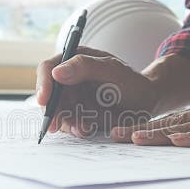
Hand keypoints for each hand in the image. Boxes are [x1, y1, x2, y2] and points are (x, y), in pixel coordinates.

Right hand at [35, 47, 158, 136]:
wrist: (146, 101)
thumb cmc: (131, 81)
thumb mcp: (112, 70)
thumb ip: (85, 66)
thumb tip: (56, 72)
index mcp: (74, 59)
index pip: (48, 69)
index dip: (43, 84)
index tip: (45, 100)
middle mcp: (69, 78)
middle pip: (48, 94)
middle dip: (51, 110)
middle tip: (54, 125)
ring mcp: (72, 97)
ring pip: (57, 111)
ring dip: (65, 122)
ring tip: (83, 128)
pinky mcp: (77, 113)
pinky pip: (68, 123)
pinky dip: (74, 128)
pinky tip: (86, 129)